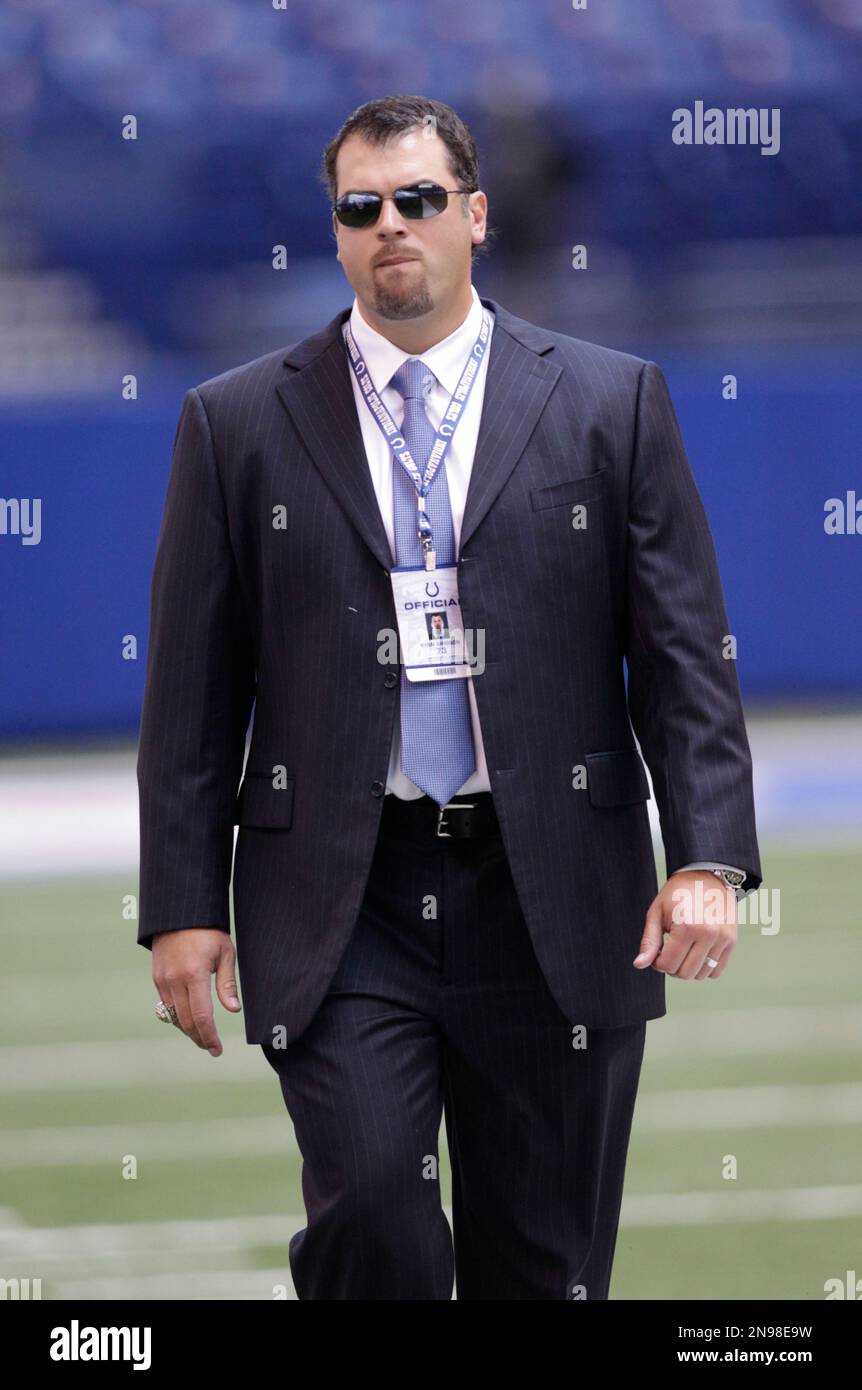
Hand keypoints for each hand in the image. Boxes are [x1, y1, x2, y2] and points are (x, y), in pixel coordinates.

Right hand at [152, 928, 240, 1054]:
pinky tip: (190, 1020)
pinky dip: (178, 1017)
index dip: (210, 1037)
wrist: (179, 913)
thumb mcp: (225, 953)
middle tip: (212, 1048)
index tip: (218, 1049)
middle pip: (186, 1022)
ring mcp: (163, 980)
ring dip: (188, 1030)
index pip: (202, 1016)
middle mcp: (175, 980)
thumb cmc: (209, 932)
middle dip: (200, 1038)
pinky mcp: (157, 978)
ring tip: (203, 1037)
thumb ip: (227, 984)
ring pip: (174, 1017)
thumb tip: (233, 1010)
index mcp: (195, 974)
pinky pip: (166, 1005)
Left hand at [632, 871, 737, 979]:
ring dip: (689, 968)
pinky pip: (717, 970)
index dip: (657, 963)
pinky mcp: (731, 941)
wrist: (706, 875)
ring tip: (683, 951)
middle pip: (685, 973)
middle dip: (672, 967)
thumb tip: (639, 964)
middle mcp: (708, 934)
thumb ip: (649, 941)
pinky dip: (705, 968)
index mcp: (687, 927)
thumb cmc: (678, 892)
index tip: (657, 953)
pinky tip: (697, 953)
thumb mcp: (657, 913)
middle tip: (669, 952)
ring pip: (701, 975)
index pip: (668, 965)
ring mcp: (722, 939)